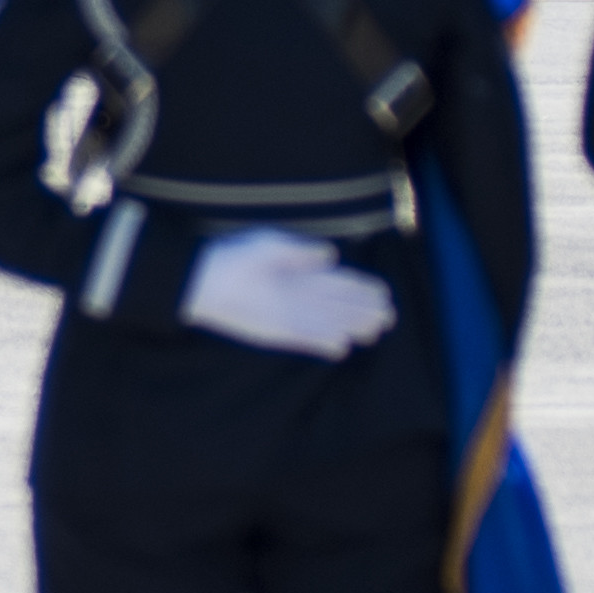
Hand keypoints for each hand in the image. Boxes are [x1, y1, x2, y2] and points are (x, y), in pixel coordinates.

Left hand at [180, 227, 401, 361]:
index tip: (383, 293)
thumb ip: (301, 251)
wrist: (204, 280)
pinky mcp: (275, 332)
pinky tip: (343, 347)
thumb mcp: (271, 245)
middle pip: (338, 305)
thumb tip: (332, 255)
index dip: (361, 288)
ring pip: (328, 323)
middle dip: (363, 310)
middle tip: (389, 317)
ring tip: (375, 332)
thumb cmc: (236, 257)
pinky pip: (305, 338)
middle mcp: (299, 295)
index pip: (337, 282)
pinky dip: (323, 343)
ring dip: (351, 328)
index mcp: (300, 271)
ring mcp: (290, 314)